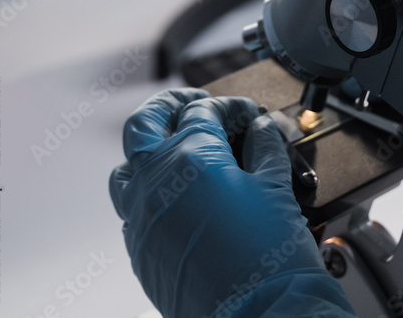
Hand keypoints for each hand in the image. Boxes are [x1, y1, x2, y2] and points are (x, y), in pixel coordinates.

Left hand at [109, 89, 353, 317]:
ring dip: (150, 149)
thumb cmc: (269, 256)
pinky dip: (151, 192)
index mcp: (192, 158)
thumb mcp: (276, 188)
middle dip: (170, 105)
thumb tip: (263, 129)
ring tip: (178, 149)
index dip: (231, 107)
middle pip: (144, 122)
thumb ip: (265, 149)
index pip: (204, 112)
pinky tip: (180, 197)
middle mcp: (155, 181)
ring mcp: (140, 215)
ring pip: (126, 166)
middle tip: (194, 104)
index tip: (249, 116)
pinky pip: (132, 207)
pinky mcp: (139, 247)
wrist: (256, 314)